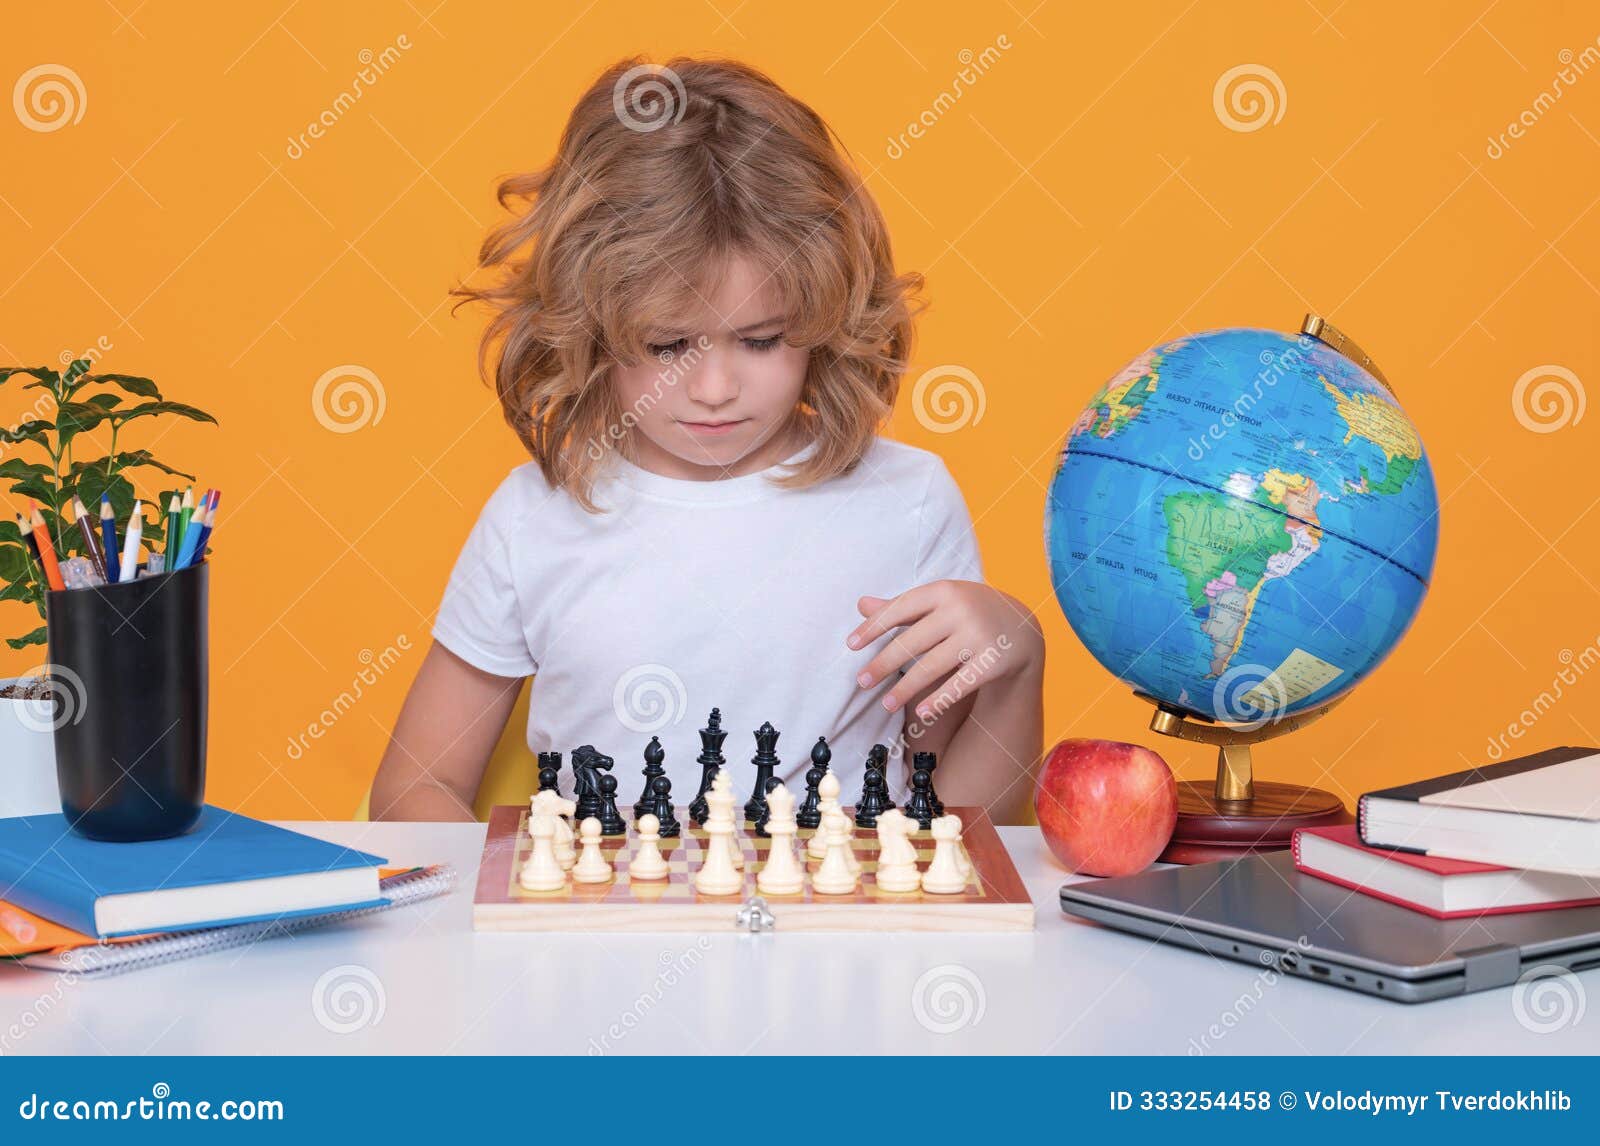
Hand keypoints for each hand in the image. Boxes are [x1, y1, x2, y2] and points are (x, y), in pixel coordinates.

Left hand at [846, 580, 1043, 720]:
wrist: (1022, 626)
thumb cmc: (968, 612)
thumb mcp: (939, 602)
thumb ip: (901, 606)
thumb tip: (860, 604)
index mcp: (943, 590)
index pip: (901, 608)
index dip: (874, 627)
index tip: (851, 645)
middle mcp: (960, 609)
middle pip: (912, 641)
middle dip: (883, 663)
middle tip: (861, 681)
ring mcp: (978, 635)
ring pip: (932, 667)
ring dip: (905, 688)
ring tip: (885, 704)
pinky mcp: (994, 660)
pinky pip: (960, 684)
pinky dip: (939, 700)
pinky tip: (920, 712)